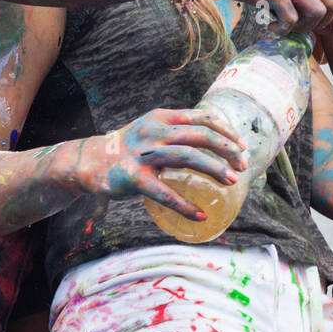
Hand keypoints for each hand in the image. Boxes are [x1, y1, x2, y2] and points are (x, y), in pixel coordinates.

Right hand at [76, 109, 247, 221]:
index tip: (241, 144)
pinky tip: (200, 214)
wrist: (90, 160)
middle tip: (242, 164)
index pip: (202, 117)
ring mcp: (143, 154)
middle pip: (199, 135)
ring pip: (187, 157)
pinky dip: (185, 205)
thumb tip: (212, 143)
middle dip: (226, 148)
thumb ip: (177, 133)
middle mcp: (154, 131)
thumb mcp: (152, 130)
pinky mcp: (133, 178)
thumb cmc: (128, 148)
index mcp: (162, 117)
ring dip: (213, 168)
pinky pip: (164, 193)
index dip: (225, 129)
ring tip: (232, 181)